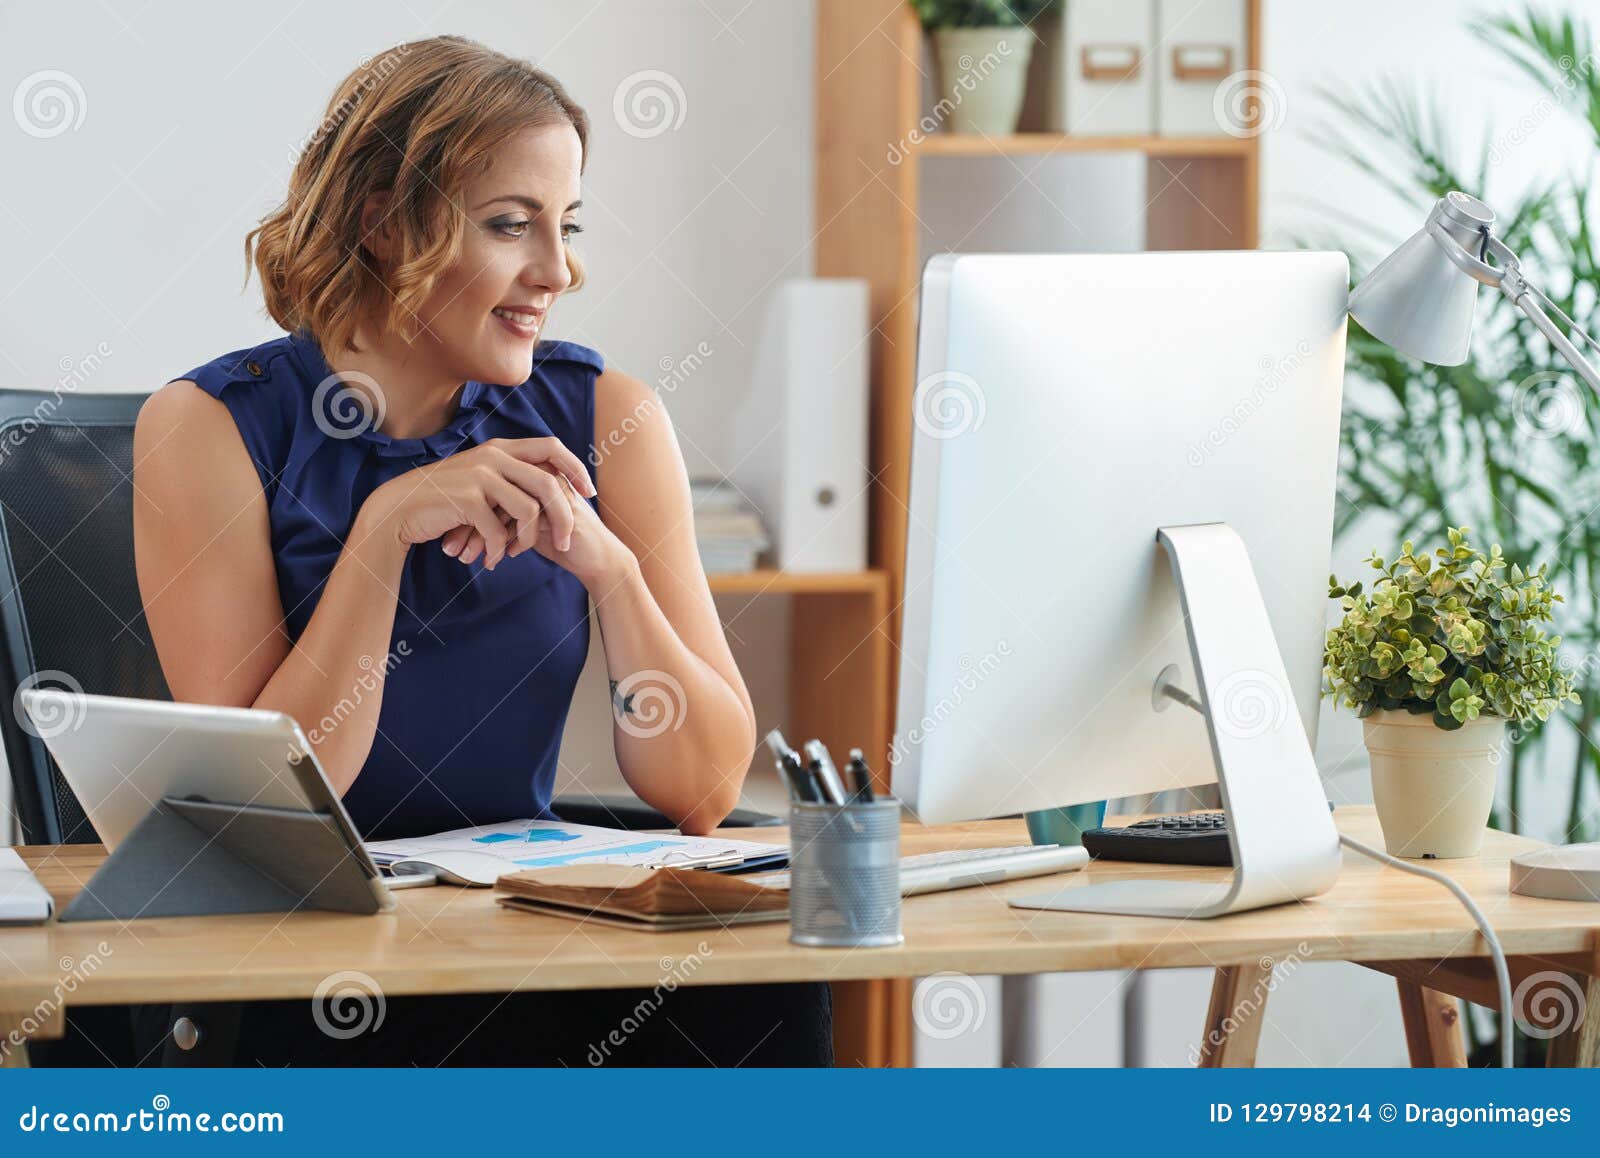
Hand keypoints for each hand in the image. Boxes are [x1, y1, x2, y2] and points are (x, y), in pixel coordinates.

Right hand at [358, 437, 595, 569]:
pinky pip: (500, 530)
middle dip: (564, 516)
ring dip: (528, 541)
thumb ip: (509, 478)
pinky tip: (491, 561)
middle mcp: (493, 456)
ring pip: (529, 510)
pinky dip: (499, 550)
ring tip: (516, 555)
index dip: (575, 467)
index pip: (552, 446)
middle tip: (567, 542)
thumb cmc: (443, 500)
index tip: (589, 492)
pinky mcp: (466, 499)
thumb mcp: (479, 480)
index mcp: (500, 448)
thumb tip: (549, 486)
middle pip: (549, 483)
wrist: (398, 509)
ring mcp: (480, 475)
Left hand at [441, 469, 632, 587]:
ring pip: (502, 509)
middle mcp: (537, 476)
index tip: (448, 541)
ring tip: (467, 560)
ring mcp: (550, 491)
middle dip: (465, 526)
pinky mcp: (560, 509)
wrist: (596, 558)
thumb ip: (498, 518)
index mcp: (526, 475)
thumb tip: (458, 527)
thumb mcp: (521, 528)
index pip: (483, 490)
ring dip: (482, 538)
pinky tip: (499, 559)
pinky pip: (523, 523)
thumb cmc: (556, 542)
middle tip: (450, 551)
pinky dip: (506, 543)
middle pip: (488, 497)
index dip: (462, 515)